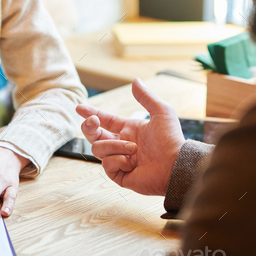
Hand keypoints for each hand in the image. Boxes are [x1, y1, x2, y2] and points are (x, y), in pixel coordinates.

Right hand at [76, 78, 184, 195]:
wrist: (176, 165)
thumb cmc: (172, 139)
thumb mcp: (161, 112)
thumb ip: (146, 97)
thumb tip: (135, 80)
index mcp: (129, 130)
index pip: (105, 120)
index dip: (91, 113)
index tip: (79, 108)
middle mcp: (122, 144)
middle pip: (93, 136)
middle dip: (88, 127)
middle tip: (92, 121)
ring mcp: (119, 160)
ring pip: (98, 149)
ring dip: (114, 146)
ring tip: (133, 148)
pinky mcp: (120, 175)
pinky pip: (107, 165)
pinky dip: (118, 160)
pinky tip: (131, 163)